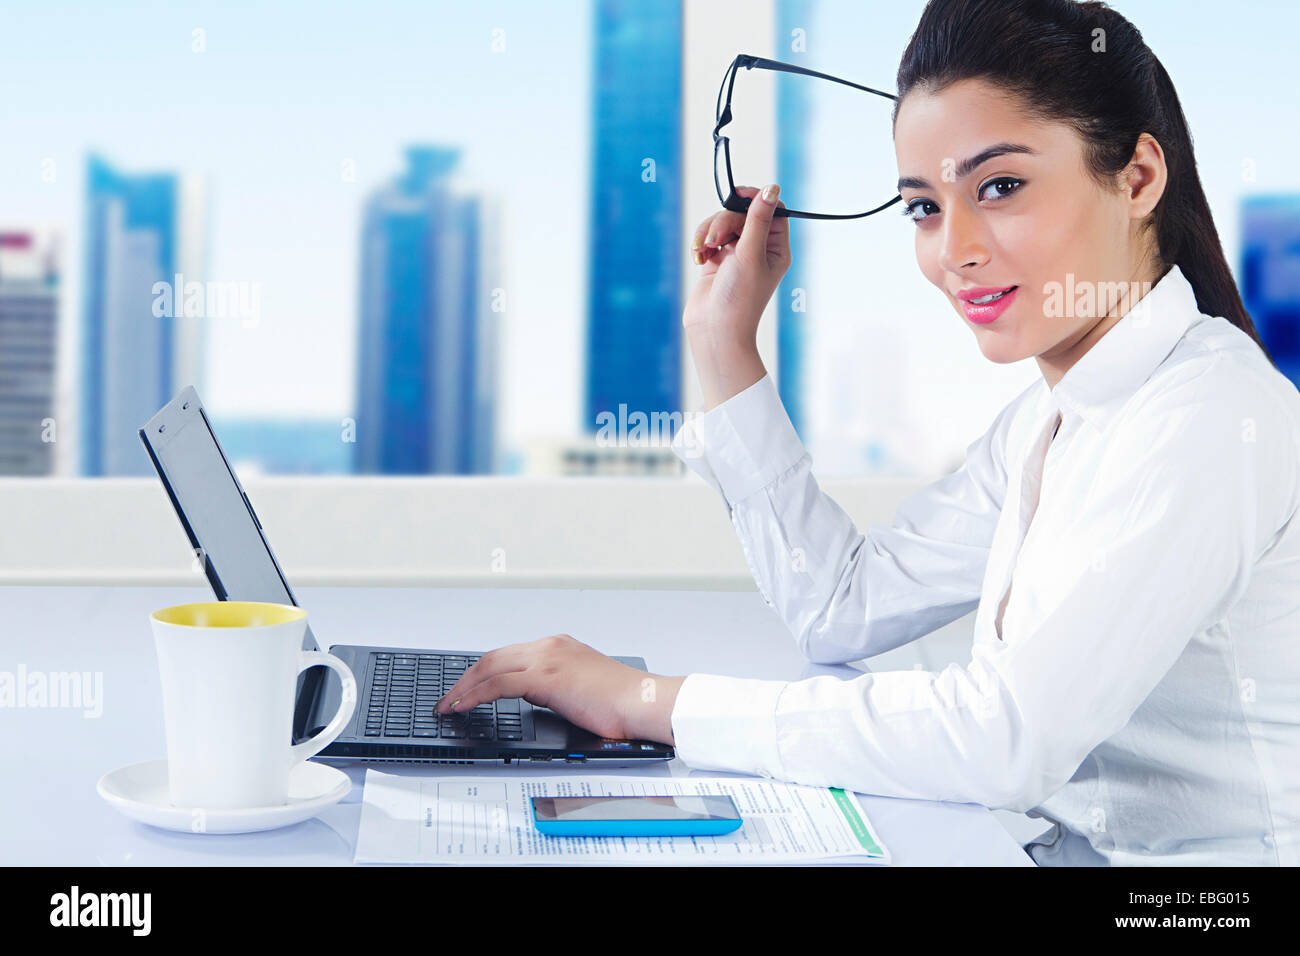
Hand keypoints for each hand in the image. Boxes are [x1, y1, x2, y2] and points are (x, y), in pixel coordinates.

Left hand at [434, 634, 684, 743]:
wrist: (642, 702)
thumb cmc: (620, 702)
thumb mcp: (580, 687)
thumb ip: (555, 686)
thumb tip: (533, 697)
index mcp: (558, 647)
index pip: (508, 656)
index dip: (482, 673)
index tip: (467, 689)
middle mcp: (550, 647)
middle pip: (493, 657)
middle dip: (465, 679)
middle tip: (448, 698)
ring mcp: (547, 659)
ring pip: (490, 667)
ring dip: (464, 688)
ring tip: (449, 705)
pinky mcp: (546, 677)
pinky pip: (499, 683)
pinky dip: (476, 695)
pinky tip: (464, 707)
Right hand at [683, 183, 790, 339]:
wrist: (714, 331)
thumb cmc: (739, 299)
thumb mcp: (750, 253)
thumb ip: (757, 219)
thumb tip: (772, 188)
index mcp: (775, 248)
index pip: (772, 209)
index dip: (755, 198)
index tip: (736, 196)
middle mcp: (758, 249)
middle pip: (742, 213)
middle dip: (724, 221)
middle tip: (716, 238)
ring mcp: (736, 255)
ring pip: (721, 224)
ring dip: (708, 232)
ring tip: (704, 250)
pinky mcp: (716, 261)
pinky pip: (708, 238)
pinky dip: (701, 244)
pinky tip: (699, 258)